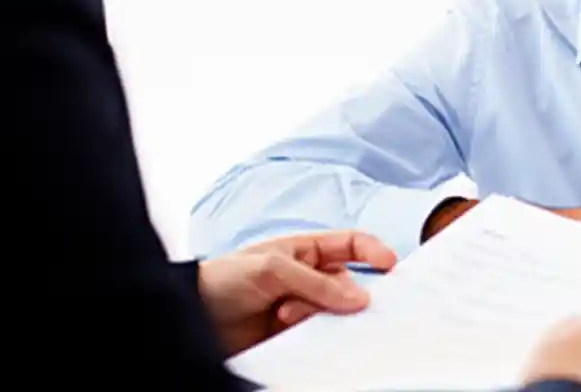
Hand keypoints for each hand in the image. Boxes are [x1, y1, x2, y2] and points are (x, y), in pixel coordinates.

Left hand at [197, 230, 396, 354]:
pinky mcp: (293, 336)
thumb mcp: (271, 269)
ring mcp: (301, 307)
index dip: (372, 251)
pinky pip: (319, 336)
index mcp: (304, 251)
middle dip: (341, 293)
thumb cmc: (223, 281)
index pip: (349, 245)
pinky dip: (315, 336)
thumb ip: (317, 282)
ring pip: (335, 312)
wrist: (190, 319)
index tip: (391, 266)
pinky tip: (292, 332)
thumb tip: (360, 298)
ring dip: (318, 314)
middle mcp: (307, 278)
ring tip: (285, 317)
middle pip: (347, 284)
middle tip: (331, 305)